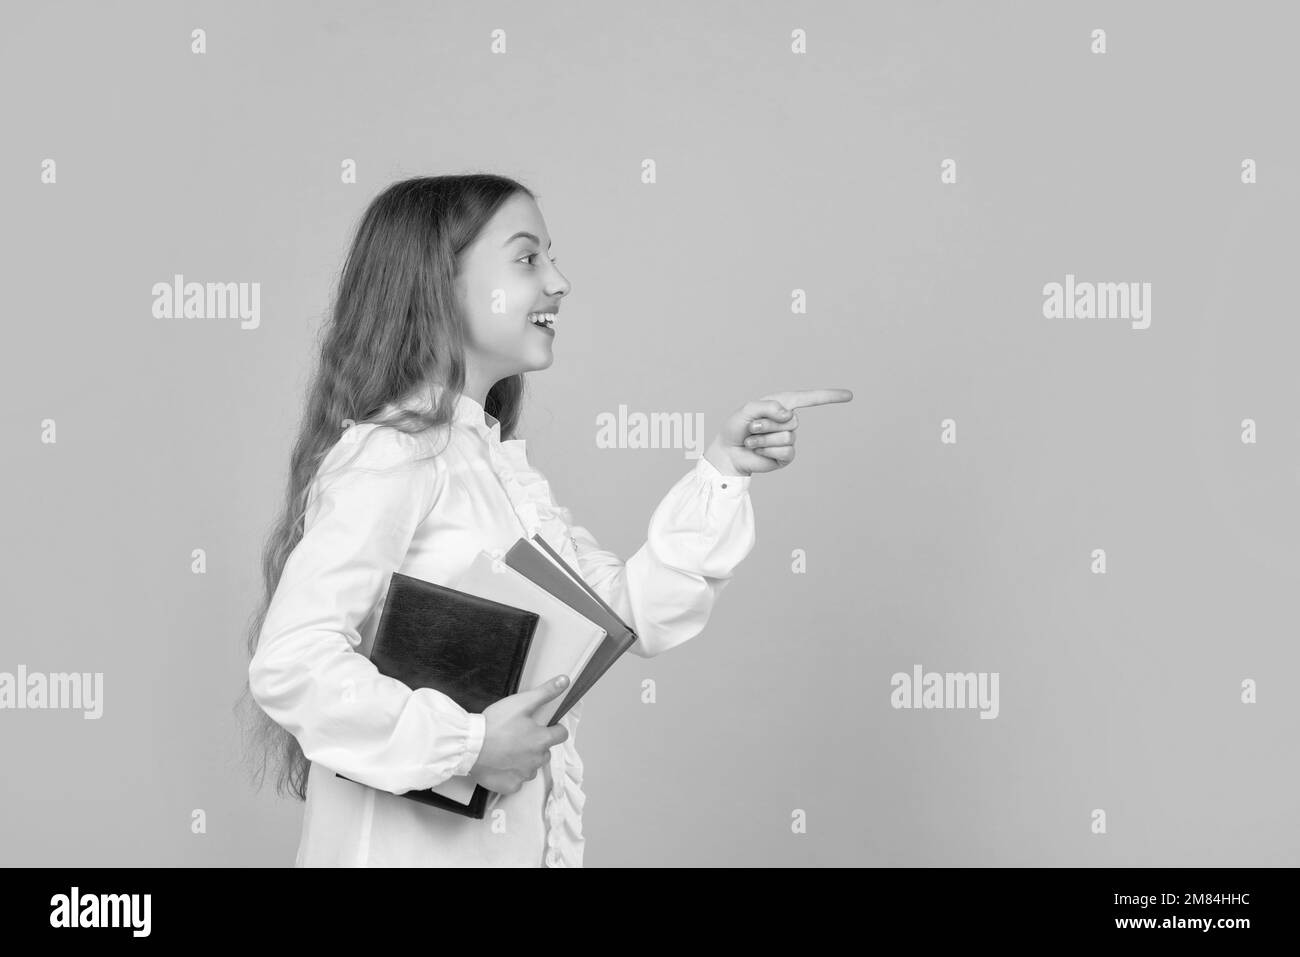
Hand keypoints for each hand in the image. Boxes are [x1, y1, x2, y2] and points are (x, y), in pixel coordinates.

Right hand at [469, 675, 571, 795]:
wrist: (470, 746)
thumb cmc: (495, 724)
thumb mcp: (521, 702)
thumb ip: (545, 692)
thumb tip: (565, 681)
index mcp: (542, 740)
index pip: (561, 734)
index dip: (555, 728)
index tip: (545, 726)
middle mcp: (537, 760)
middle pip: (545, 751)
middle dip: (537, 744)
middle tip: (519, 736)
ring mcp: (524, 775)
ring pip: (532, 767)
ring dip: (525, 760)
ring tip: (508, 750)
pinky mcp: (511, 786)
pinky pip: (517, 781)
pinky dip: (512, 774)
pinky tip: (501, 764)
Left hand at [706, 388, 853, 476]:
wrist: (728, 451)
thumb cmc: (736, 427)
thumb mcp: (748, 410)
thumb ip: (767, 406)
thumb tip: (789, 415)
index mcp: (782, 405)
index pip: (809, 399)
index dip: (829, 396)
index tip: (849, 395)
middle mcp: (788, 422)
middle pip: (792, 420)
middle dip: (767, 423)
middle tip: (752, 427)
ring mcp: (789, 440)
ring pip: (786, 437)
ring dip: (763, 438)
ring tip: (752, 439)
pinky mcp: (786, 456)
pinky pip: (785, 451)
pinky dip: (767, 450)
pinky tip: (758, 450)